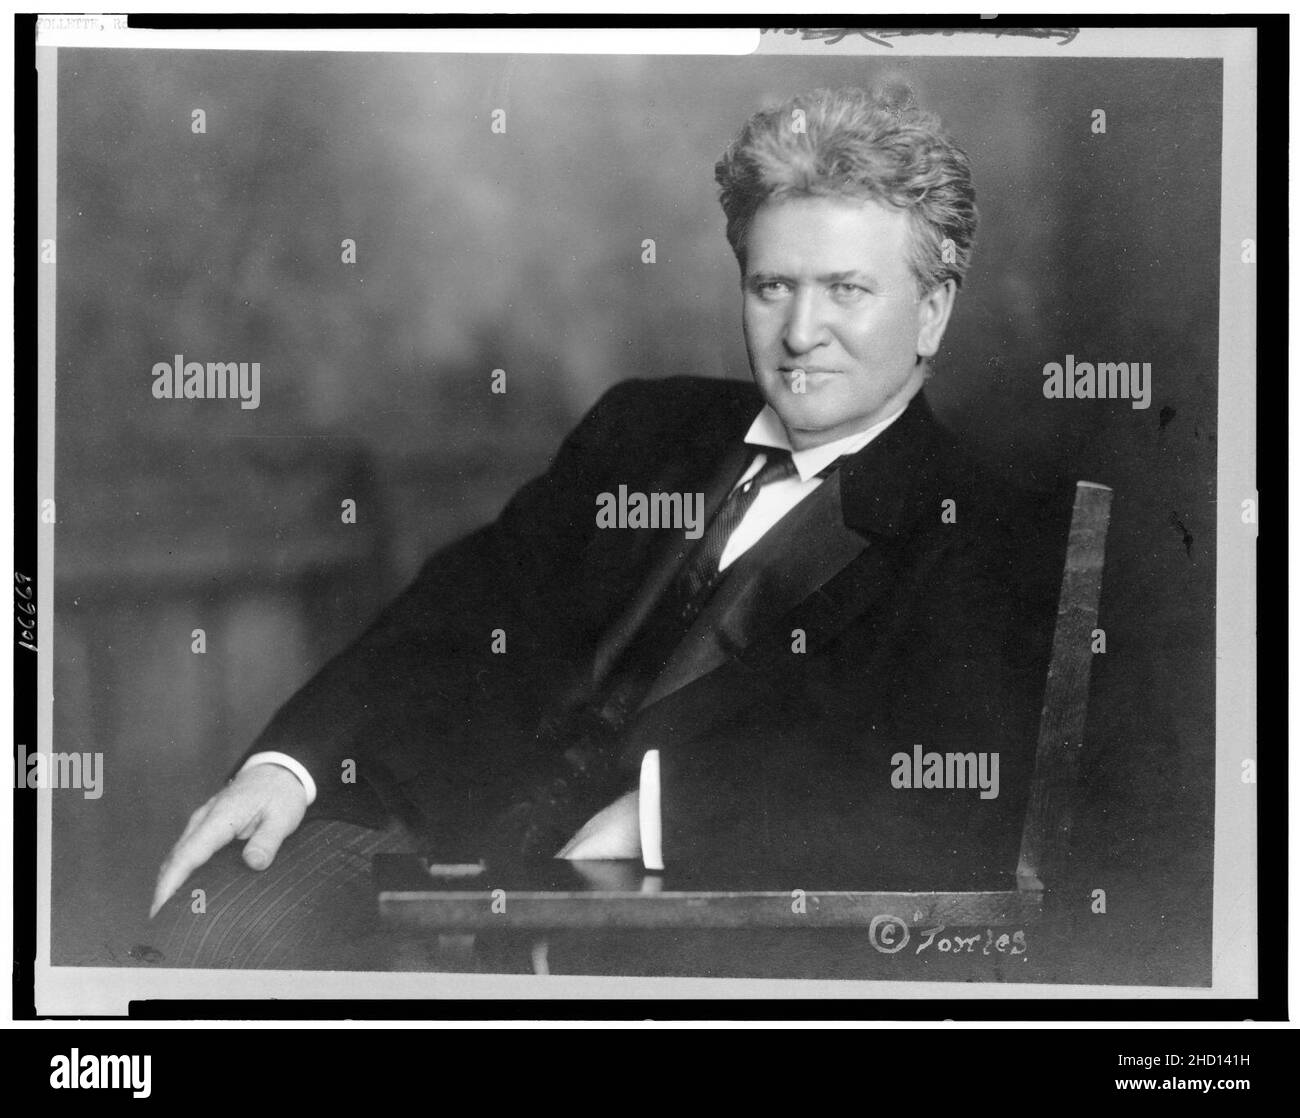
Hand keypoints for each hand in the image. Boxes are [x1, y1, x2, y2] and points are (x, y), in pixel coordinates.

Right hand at [150, 763, 307, 917]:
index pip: (188, 855)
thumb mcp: (283, 816)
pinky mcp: (205, 825)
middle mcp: (203, 819)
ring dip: (169, 883)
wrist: (278, 769)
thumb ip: (268, 840)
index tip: (159, 909)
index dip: (171, 884)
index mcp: (220, 817)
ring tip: (166, 916)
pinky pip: (186, 851)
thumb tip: (253, 863)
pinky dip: (179, 872)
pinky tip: (181, 892)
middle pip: (175, 859)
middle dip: (164, 891)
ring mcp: (201, 821)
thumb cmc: (281, 793)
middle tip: (160, 925)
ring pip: (177, 856)